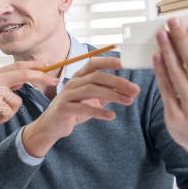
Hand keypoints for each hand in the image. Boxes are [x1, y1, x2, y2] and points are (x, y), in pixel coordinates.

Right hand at [0, 62, 56, 125]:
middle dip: (42, 77)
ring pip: (16, 101)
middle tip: (56, 80)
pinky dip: (3, 116)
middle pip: (24, 74)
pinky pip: (10, 110)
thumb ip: (3, 86)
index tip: (47, 66)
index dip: (33, 66)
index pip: (17, 66)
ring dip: (9, 110)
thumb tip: (21, 82)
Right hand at [22, 57, 139, 156]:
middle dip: (118, 82)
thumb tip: (128, 89)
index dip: (109, 62)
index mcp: (78, 78)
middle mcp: (72, 83)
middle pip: (96, 77)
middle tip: (135, 90)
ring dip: (113, 95)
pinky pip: (83, 108)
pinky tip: (111, 116)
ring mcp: (66, 95)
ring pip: (91, 90)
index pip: (93, 64)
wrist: (52, 127)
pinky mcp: (63, 109)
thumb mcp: (92, 100)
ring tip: (129, 101)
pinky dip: (99, 112)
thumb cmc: (73, 111)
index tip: (126, 64)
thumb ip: (106, 93)